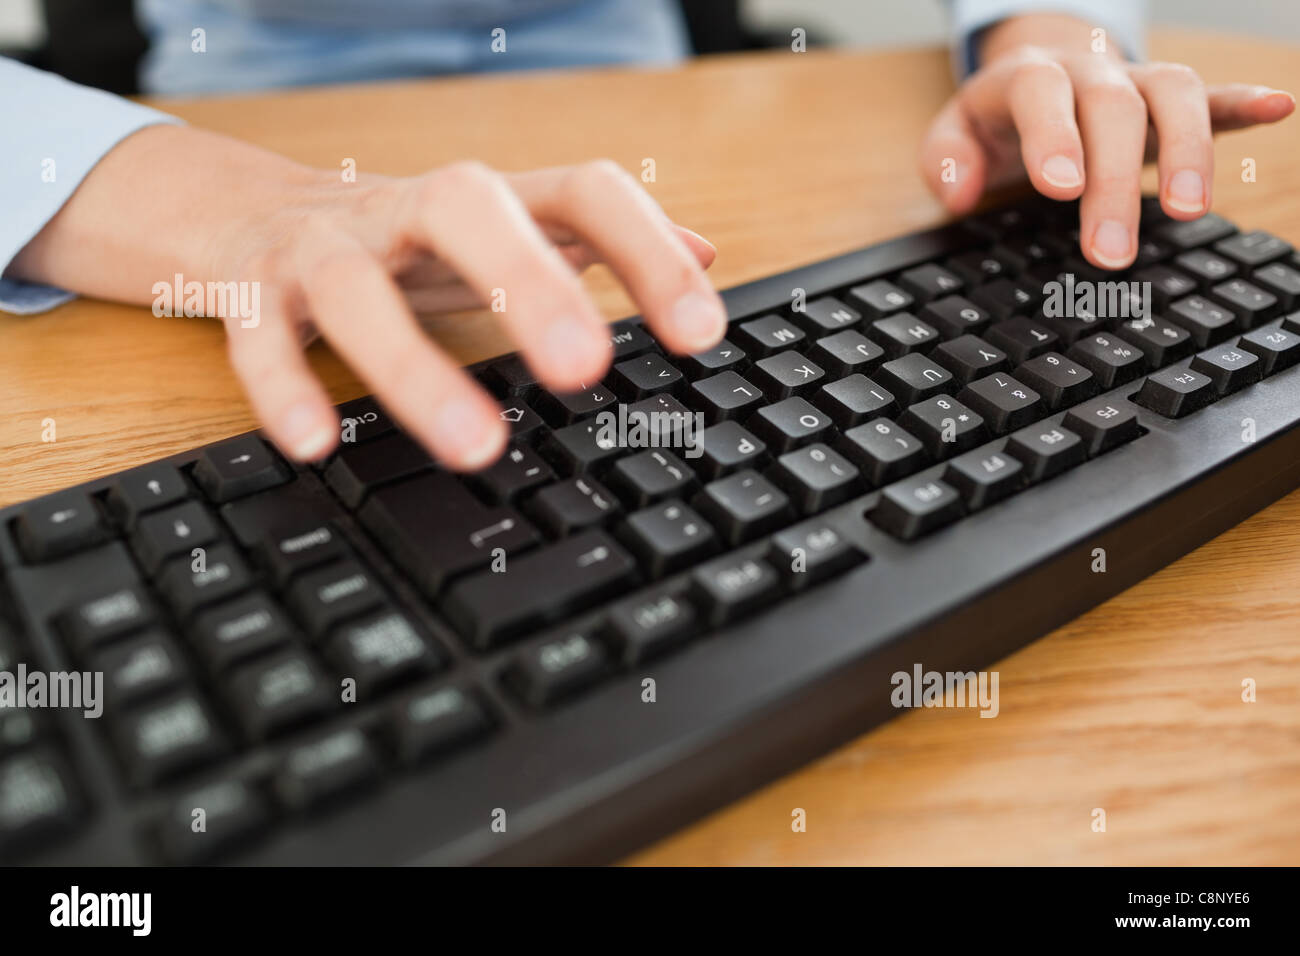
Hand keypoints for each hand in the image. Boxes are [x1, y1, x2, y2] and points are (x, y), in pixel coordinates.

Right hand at [13, 127, 726, 469]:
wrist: (255, 218)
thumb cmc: (412, 245)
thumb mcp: (513, 236)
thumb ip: (601, 245)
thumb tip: (708, 251)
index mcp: (490, 204)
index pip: (581, 193)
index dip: (646, 253)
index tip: (700, 334)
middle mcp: (407, 212)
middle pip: (465, 210)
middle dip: (528, 281)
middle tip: (585, 368)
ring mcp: (324, 248)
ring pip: (356, 290)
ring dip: (413, 367)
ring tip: (478, 446)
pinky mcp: (250, 292)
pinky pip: (258, 338)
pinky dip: (283, 388)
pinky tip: (317, 444)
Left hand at [919, 14, 1294, 269]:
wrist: (1035, 77)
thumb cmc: (995, 120)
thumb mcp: (953, 135)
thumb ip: (945, 161)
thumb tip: (959, 192)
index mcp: (1028, 78)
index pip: (1042, 96)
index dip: (1054, 137)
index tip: (1062, 189)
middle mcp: (1089, 72)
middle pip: (1112, 111)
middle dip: (1114, 182)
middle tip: (1110, 251)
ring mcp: (1136, 82)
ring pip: (1172, 96)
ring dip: (1187, 150)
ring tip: (1188, 211)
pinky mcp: (1169, 101)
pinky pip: (1212, 94)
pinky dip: (1243, 103)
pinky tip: (1278, 111)